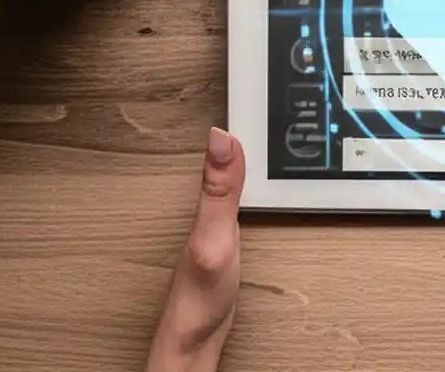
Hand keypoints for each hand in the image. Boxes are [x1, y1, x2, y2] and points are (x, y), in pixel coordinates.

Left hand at [145, 127, 245, 371]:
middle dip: (234, 143)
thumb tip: (220, 138)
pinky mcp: (225, 251)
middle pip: (222, 169)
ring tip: (245, 143)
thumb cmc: (199, 298)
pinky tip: (248, 201)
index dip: (231, 131)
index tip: (247, 101)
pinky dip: (245, 196)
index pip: (219, 156)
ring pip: (227, 189)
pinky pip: (236, 211)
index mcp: (204, 207)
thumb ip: (219, 192)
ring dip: (236, 167)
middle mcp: (207, 217)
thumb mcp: (214, 238)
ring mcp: (215, 234)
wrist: (193, 344)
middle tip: (251, 112)